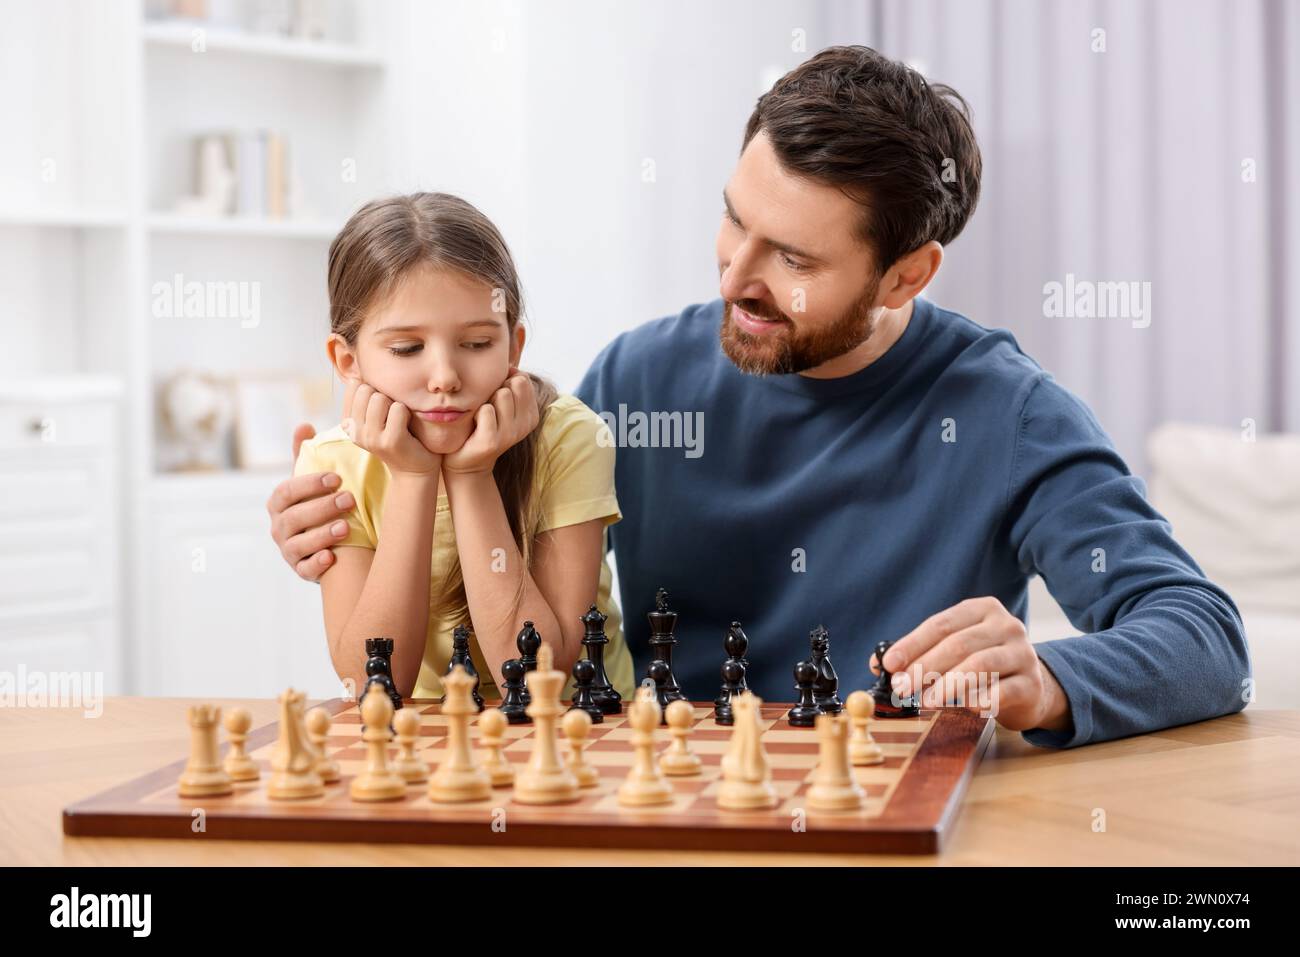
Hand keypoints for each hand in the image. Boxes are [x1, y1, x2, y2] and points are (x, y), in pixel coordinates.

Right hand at [268, 422, 354, 580]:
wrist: (328, 541)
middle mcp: (279, 526)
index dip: (309, 484)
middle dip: (322, 508)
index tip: (336, 478)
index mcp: (279, 502)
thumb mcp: (312, 481)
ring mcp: (288, 550)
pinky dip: (316, 564)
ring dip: (322, 535)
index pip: (288, 491)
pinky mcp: (300, 569)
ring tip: (347, 528)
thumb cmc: (318, 503)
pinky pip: (304, 569)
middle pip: (295, 517)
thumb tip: (304, 425)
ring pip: (298, 544)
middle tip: (350, 500)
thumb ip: (307, 455)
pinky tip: (332, 557)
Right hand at [341, 380, 440, 476]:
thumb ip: (365, 395)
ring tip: (399, 420)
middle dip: (383, 395)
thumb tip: (358, 368)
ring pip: (380, 398)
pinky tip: (407, 426)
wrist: (414, 468)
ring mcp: (371, 438)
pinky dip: (406, 412)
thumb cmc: (399, 434)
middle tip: (392, 414)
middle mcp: (355, 431)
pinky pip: (398, 408)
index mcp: (349, 423)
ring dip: (395, 403)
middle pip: (366, 389)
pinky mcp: (390, 441)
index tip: (382, 406)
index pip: (353, 385)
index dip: (373, 388)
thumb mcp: (377, 415)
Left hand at [442, 369, 539, 475]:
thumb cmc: (482, 424)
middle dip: (498, 389)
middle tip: (489, 408)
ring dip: (487, 401)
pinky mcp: (492, 441)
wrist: (466, 460)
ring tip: (482, 417)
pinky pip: (486, 410)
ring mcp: (510, 434)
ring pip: (502, 394)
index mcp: (531, 415)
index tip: (497, 399)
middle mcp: (525, 425)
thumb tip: (512, 367)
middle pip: (515, 383)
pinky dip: (476, 413)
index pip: (523, 380)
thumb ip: (510, 384)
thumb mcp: (501, 403)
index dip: (505, 382)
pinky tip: (475, 426)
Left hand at [870, 596, 1069, 731]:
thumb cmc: (984, 666)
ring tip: (926, 701)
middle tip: (903, 688)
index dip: (912, 644)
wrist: (1032, 689)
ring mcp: (1023, 653)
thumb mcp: (954, 652)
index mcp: (982, 610)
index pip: (940, 624)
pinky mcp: (1031, 683)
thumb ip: (920, 653)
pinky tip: (964, 708)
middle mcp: (1006, 625)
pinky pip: (1002, 691)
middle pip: (957, 644)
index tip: (890, 664)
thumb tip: (878, 664)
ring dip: (947, 685)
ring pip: (979, 665)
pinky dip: (979, 700)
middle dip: (925, 668)